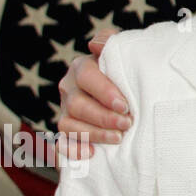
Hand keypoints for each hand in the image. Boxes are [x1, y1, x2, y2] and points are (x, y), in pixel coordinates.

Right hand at [56, 29, 129, 157]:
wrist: (134, 92)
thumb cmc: (132, 71)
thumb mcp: (128, 53)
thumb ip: (113, 42)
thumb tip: (94, 45)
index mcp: (82, 67)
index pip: (86, 76)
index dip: (104, 92)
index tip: (124, 105)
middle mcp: (69, 88)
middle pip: (77, 104)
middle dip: (103, 117)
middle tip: (127, 124)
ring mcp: (66, 110)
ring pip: (69, 124)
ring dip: (94, 133)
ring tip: (119, 138)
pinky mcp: (67, 130)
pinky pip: (61, 143)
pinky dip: (73, 150)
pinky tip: (91, 153)